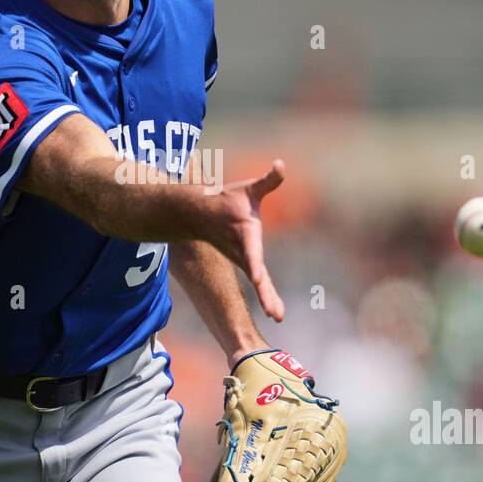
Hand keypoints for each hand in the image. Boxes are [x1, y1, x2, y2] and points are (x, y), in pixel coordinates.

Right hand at [207, 159, 285, 321]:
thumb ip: (269, 181)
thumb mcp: (249, 188)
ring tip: (278, 316)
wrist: (201, 215)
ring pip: (260, 284)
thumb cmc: (227, 199)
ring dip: (269, 300)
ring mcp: (245, 260)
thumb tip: (282, 165)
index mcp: (245, 235)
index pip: (251, 252)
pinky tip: (277, 314)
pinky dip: (269, 297)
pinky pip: (262, 283)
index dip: (254, 265)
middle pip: (257, 275)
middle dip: (265, 292)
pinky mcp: (249, 264)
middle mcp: (244, 252)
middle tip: (274, 312)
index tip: (256, 279)